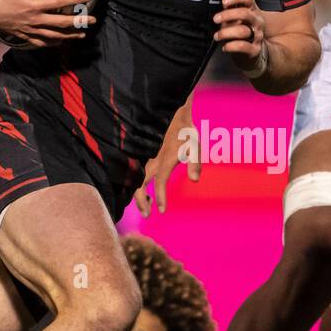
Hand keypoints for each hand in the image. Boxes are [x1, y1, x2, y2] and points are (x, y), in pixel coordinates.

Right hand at [0, 0, 95, 46]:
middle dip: (79, 22)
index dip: (75, 0)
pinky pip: (42, 42)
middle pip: (62, 23)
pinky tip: (61, 42)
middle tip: (93, 20)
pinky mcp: (24, 36)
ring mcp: (30, 29)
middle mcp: (34, 19)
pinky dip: (53, 43)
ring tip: (82, 35)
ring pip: (54, 36)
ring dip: (70, 36)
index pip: (60, 2)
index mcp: (33, 4)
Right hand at [133, 101, 200, 216]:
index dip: (160, 196)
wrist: (173, 115)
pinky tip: (146, 193)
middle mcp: (152, 160)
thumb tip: (195, 180)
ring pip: (135, 180)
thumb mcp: (195, 146)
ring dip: (138, 195)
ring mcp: (146, 159)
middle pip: (140, 184)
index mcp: (165, 159)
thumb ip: (195, 163)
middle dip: (141, 201)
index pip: (160, 181)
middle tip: (147, 215)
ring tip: (146, 207)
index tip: (162, 210)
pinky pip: (136, 175)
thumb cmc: (186, 132)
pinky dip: (137, 186)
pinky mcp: (144, 158)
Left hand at [214, 0, 265, 70]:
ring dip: (226, 33)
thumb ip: (232, 6)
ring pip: (242, 31)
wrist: (254, 54)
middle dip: (228, 15)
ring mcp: (257, 36)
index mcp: (253, 11)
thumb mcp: (237, 18)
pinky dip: (231, 46)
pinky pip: (243, 46)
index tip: (224, 2)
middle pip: (245, 13)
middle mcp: (257, 22)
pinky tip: (224, 47)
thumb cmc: (242, 32)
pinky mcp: (255, 50)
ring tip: (217, 36)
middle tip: (215, 19)